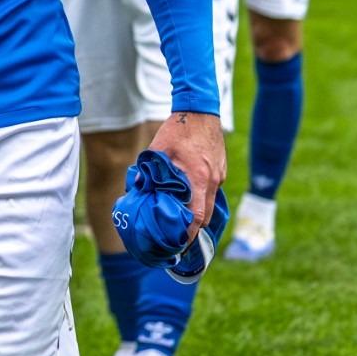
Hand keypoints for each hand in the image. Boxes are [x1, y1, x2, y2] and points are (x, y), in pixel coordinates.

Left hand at [147, 111, 226, 242]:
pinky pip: (212, 191)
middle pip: (207, 215)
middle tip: (180, 239)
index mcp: (198, 178)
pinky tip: (189, 198)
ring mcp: (219, 176)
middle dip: (195, 230)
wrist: (200, 111)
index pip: (198, 215)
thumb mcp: (158, 149)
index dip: (191, 233)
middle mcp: (212, 180)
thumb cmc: (177, 130)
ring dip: (199, 214)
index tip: (181, 244)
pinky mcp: (220, 170)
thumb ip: (148, 170)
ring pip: (210, 203)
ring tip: (184, 223)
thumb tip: (136, 188)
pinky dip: (202, 198)